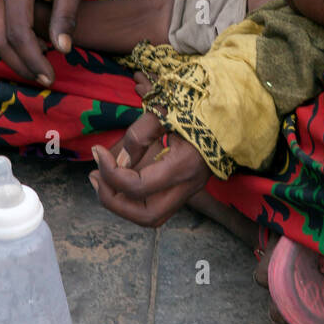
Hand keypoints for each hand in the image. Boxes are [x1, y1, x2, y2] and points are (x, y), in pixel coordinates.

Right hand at [0, 0, 87, 85]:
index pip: (18, 33)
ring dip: (14, 55)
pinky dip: (12, 42)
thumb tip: (62, 51)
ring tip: (41, 67)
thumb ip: (65, 18)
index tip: (50, 78)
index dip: (33, 60)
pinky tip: (36, 48)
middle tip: (44, 80)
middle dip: (20, 64)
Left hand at [89, 112, 211, 226]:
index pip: (138, 186)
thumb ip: (139, 136)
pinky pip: (156, 203)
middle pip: (146, 216)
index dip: (110, 172)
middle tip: (95, 177)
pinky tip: (117, 178)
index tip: (97, 151)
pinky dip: (132, 197)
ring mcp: (189, 189)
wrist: (227, 112)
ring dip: (122, 204)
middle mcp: (188, 186)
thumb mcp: (164, 112)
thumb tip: (118, 161)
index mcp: (184, 166)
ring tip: (100, 180)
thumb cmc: (196, 106)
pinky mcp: (185, 187)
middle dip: (114, 202)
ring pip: (152, 216)